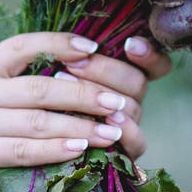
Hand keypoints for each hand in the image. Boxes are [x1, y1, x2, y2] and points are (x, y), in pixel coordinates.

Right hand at [0, 32, 169, 181]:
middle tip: (121, 100)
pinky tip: (79, 151)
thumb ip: (7, 81)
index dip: (60, 43)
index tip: (94, 48)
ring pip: (37, 121)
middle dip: (87, 93)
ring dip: (80, 126)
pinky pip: (19, 151)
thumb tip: (64, 76)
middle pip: (43, 87)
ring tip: (114, 130)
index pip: (24, 45)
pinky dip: (52, 151)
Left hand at [54, 33, 170, 159]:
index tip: (130, 44)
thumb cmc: (48, 96)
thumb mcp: (60, 68)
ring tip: (77, 93)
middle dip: (106, 70)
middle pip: (137, 81)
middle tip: (74, 64)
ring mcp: (131, 124)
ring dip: (104, 97)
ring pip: (133, 107)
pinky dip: (127, 130)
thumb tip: (78, 39)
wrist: (38, 141)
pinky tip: (110, 121)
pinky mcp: (128, 151)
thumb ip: (76, 54)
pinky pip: (138, 141)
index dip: (148, 53)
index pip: (154, 63)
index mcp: (122, 75)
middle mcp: (131, 98)